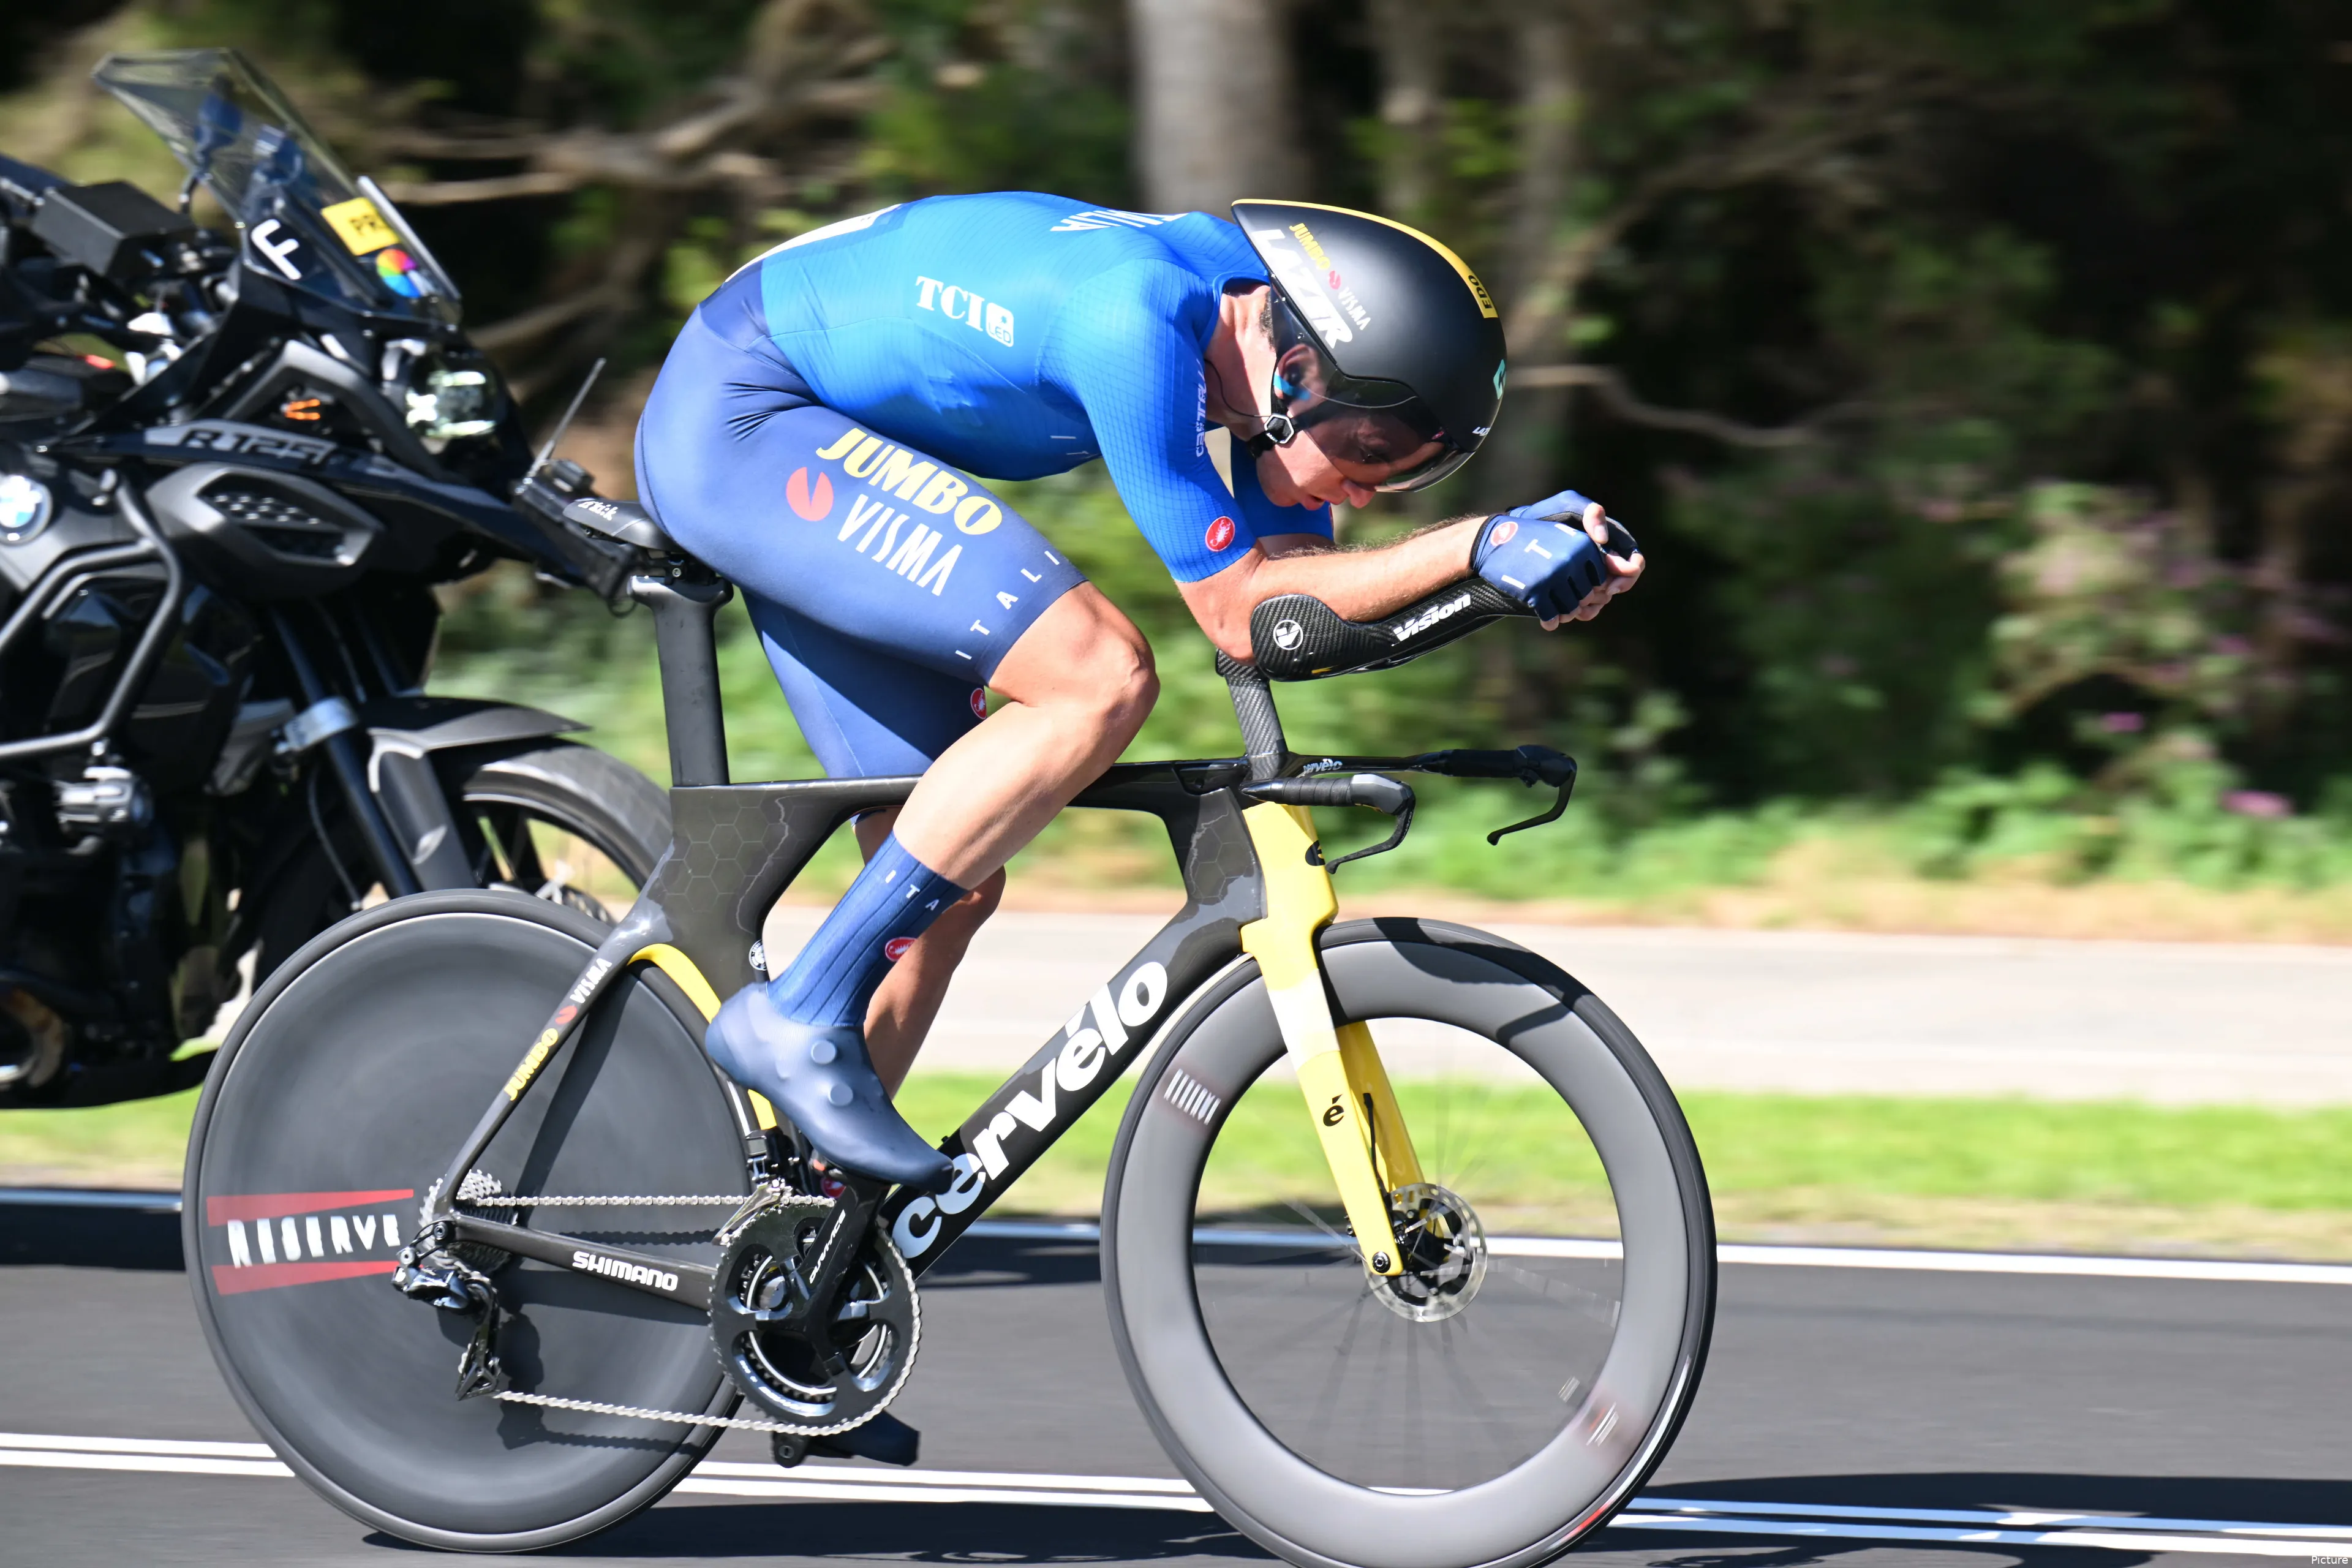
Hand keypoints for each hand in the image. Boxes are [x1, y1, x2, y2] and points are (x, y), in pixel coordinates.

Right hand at [1472, 494, 1644, 628]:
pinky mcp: (1535, 592)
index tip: (1576, 583)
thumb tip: (1605, 541)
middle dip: (1577, 598)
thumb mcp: (1564, 508)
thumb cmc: (1531, 527)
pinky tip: (1548, 620)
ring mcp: (1553, 577)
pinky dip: (1551, 620)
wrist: (1492, 540)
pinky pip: (1552, 616)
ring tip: (1556, 606)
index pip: (1599, 577)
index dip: (1589, 584)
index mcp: (1582, 544)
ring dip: (1564, 611)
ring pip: (1571, 608)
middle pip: (1586, 595)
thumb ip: (1592, 519)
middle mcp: (1571, 560)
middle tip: (1564, 597)